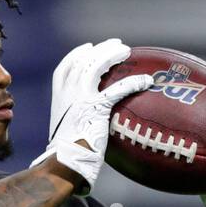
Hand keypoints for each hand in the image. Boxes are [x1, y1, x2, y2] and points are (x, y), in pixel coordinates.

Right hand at [29, 38, 153, 196]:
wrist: (64, 161)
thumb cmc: (66, 154)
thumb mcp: (66, 131)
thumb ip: (75, 120)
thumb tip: (88, 126)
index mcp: (58, 96)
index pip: (65, 67)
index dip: (77, 55)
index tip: (88, 48)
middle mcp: (67, 92)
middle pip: (83, 60)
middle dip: (100, 49)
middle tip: (117, 45)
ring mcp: (80, 98)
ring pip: (96, 65)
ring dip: (112, 55)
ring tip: (127, 52)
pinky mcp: (96, 107)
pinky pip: (118, 89)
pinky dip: (134, 82)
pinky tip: (146, 80)